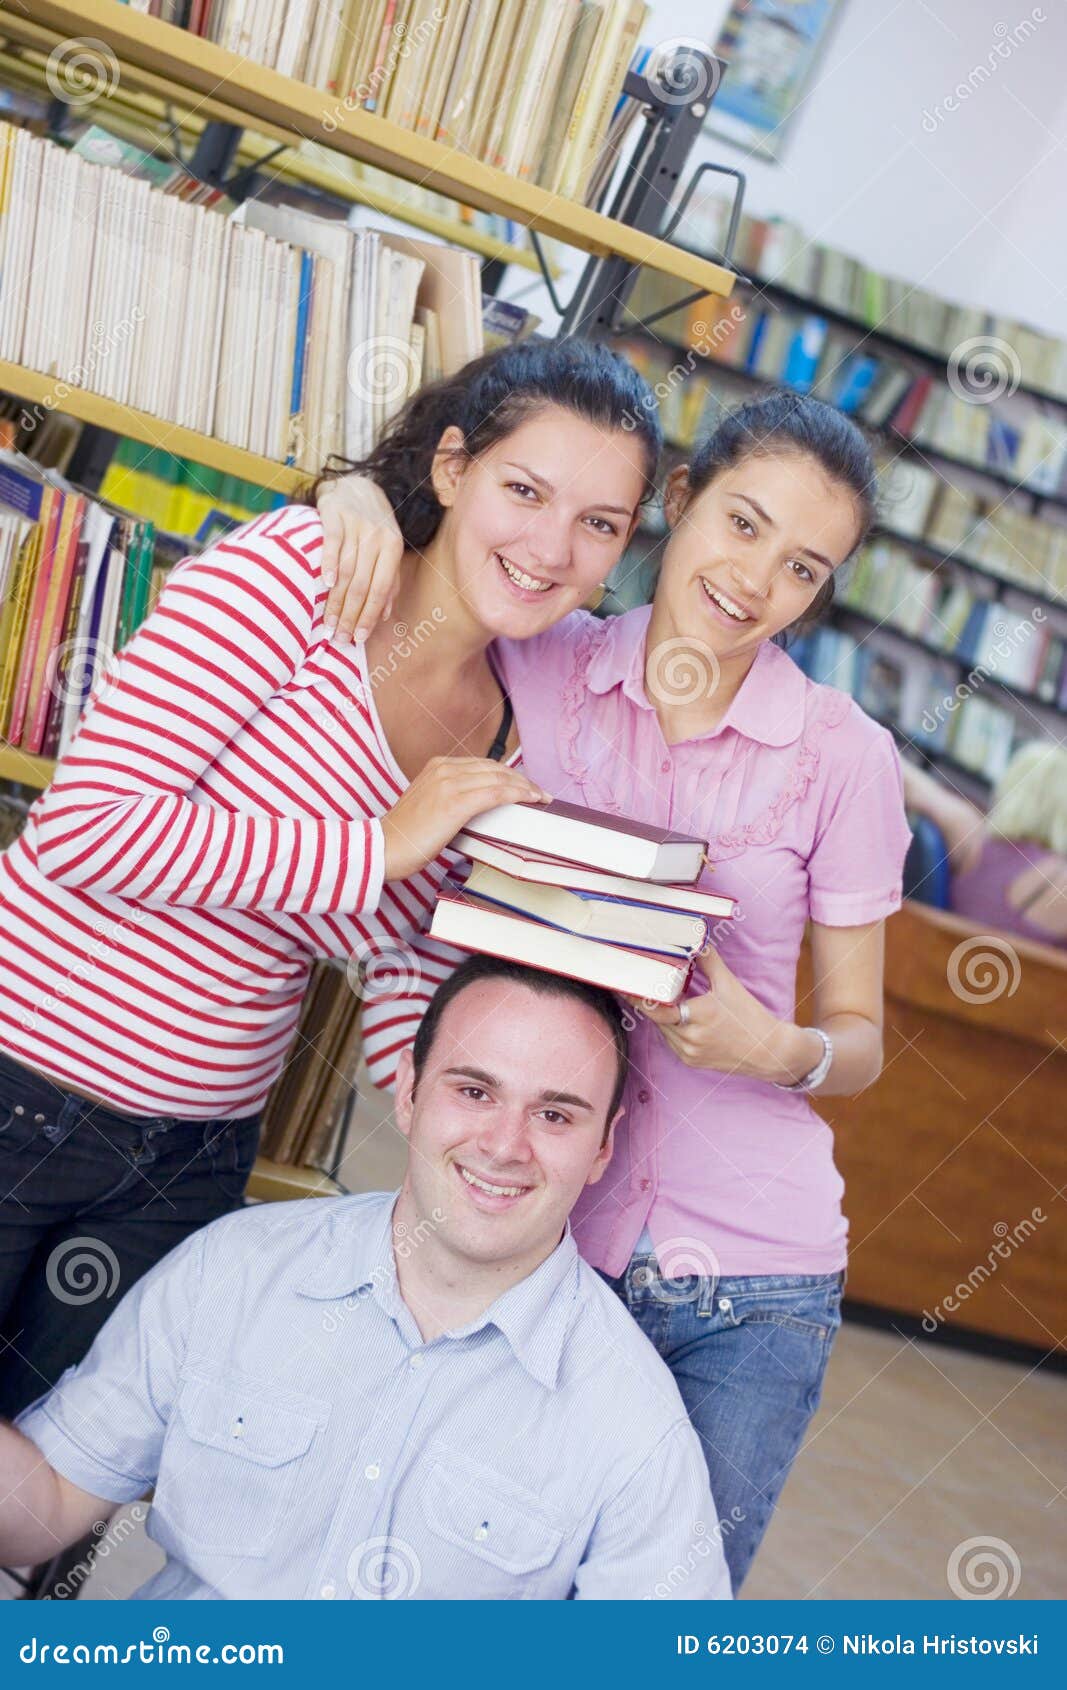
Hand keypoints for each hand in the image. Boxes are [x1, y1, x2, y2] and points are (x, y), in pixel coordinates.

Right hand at [318, 474, 403, 642]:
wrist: (356, 485)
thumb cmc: (373, 526)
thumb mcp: (388, 550)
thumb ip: (389, 581)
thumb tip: (384, 615)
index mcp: (393, 548)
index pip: (381, 589)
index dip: (369, 616)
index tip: (358, 638)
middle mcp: (378, 536)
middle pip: (362, 584)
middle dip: (350, 615)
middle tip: (338, 637)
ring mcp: (357, 524)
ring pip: (347, 569)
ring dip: (336, 600)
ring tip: (327, 623)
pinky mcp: (335, 513)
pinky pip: (332, 542)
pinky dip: (328, 563)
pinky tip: (324, 584)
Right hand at [381, 758, 552, 881]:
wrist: (385, 848)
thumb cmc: (406, 835)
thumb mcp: (429, 804)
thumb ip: (451, 796)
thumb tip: (479, 805)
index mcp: (437, 765)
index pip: (483, 764)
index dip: (507, 773)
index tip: (524, 785)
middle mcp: (444, 768)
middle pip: (495, 768)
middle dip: (521, 779)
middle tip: (539, 792)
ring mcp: (449, 783)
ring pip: (499, 778)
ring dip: (525, 787)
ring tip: (541, 797)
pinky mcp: (455, 802)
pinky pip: (496, 793)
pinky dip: (518, 795)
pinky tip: (531, 800)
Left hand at [635, 947, 818, 1079]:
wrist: (769, 1052)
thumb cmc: (750, 1017)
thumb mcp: (729, 985)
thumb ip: (709, 961)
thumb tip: (695, 941)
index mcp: (699, 1015)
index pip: (657, 1007)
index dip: (638, 997)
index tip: (623, 986)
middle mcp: (691, 1037)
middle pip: (657, 1017)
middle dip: (651, 1002)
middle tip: (638, 985)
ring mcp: (689, 1052)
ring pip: (663, 1030)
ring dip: (662, 1016)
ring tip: (660, 999)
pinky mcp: (691, 1061)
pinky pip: (672, 1041)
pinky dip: (671, 1028)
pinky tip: (678, 1017)